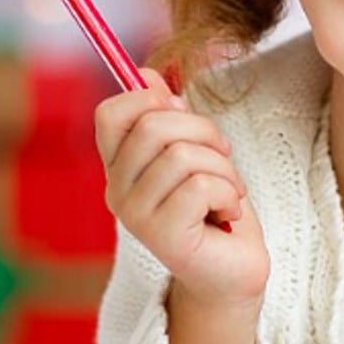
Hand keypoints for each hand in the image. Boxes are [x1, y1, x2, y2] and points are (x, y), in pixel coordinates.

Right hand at [94, 66, 268, 307]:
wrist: (232, 269)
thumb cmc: (215, 208)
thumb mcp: (195, 150)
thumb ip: (170, 116)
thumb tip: (145, 74)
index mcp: (120, 166)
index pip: (110, 113)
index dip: (149, 100)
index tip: (182, 114)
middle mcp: (117, 191)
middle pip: (153, 125)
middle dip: (204, 132)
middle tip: (222, 157)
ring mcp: (135, 216)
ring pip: (182, 155)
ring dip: (222, 168)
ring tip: (226, 192)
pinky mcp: (162, 237)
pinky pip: (200, 186)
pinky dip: (227, 193)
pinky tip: (227, 213)